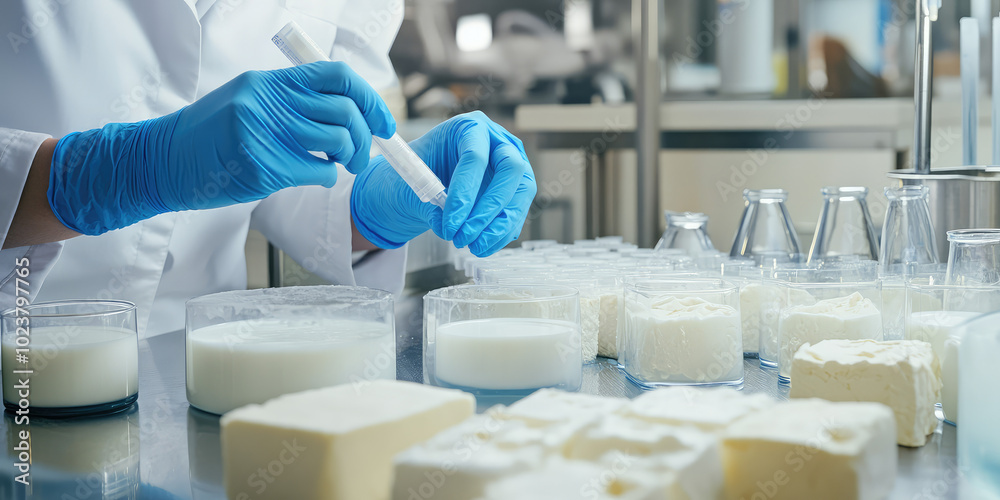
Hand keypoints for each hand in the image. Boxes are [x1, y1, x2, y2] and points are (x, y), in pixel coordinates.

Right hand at [47, 62, 393, 234]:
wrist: (160, 162)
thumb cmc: (208, 137)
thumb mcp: (247, 102)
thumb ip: (291, 103)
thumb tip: (348, 114)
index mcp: (268, 82)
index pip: (337, 77)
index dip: (369, 98)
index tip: (383, 122)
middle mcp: (269, 102)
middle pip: (346, 111)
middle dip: (367, 137)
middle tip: (362, 156)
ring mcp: (266, 134)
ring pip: (339, 142)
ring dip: (350, 159)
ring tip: (340, 166)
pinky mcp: (263, 167)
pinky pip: (319, 172)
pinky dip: (324, 178)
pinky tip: (308, 176)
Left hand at [351, 111, 536, 256]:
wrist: (423, 182)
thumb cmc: (417, 173)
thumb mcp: (413, 183)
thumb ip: (429, 203)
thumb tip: (447, 228)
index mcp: (469, 127)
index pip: (475, 156)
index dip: (464, 193)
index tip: (449, 224)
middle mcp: (498, 141)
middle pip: (510, 170)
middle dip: (488, 209)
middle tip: (464, 237)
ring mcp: (513, 165)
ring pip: (520, 193)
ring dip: (499, 226)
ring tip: (474, 247)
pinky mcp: (517, 190)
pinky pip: (517, 212)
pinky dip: (501, 233)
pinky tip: (482, 246)